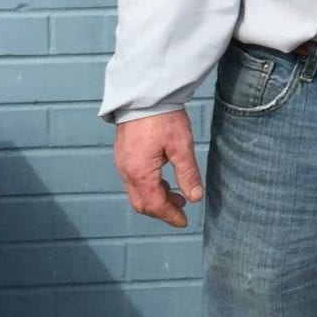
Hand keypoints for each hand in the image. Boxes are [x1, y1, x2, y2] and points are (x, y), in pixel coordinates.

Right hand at [114, 110, 204, 228]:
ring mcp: (122, 163)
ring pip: (137, 192)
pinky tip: (163, 179)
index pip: (154, 205)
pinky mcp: (123, 154)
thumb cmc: (163, 118)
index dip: (170, 216)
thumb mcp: (181, 146)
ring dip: (156, 198)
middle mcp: (126, 171)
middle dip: (162, 210)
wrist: (144, 94)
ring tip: (177, 195)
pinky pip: (134, 180)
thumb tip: (195, 198)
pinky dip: (149, 186)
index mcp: (140, 173)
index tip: (184, 222)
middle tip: (181, 210)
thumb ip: (187, 174)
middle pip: (142, 203)